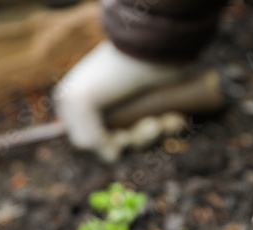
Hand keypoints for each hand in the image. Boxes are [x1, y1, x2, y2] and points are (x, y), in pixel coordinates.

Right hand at [54, 41, 187, 161]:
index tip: (118, 138)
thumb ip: (85, 137)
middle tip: (148, 125)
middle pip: (118, 143)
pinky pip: (163, 129)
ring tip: (160, 120)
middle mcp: (102, 110)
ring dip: (153, 133)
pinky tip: (174, 117)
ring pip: (142, 139)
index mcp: (78, 108)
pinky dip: (170, 127)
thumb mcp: (80, 101)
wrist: (152, 49)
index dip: (106, 145)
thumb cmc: (112, 71)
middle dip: (136, 138)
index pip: (90, 143)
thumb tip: (112, 156)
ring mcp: (129, 107)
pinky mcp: (154, 105)